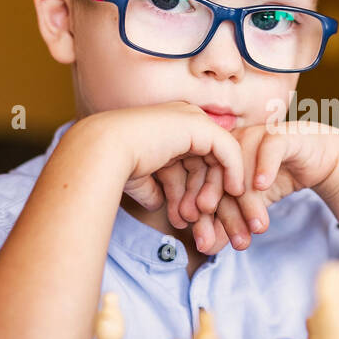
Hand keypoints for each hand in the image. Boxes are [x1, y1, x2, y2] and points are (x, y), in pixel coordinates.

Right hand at [87, 102, 246, 212]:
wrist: (105, 152)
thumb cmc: (115, 165)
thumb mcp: (140, 179)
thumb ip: (153, 188)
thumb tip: (158, 203)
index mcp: (165, 129)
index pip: (188, 161)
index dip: (186, 191)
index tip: (183, 217)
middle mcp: (180, 120)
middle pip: (203, 162)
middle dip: (199, 194)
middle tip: (193, 219)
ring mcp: (190, 119)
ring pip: (216, 159)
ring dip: (211, 191)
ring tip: (199, 216)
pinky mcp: (200, 125)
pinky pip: (228, 150)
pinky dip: (233, 172)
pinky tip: (232, 193)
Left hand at [185, 123, 338, 253]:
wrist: (317, 160)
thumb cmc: (279, 179)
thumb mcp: (252, 205)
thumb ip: (231, 222)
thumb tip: (206, 248)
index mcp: (217, 157)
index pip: (205, 190)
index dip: (205, 219)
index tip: (207, 245)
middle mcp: (231, 143)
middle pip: (221, 180)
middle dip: (228, 215)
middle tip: (238, 242)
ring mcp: (254, 134)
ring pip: (244, 167)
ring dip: (249, 200)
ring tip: (257, 226)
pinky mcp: (279, 133)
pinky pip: (269, 148)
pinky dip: (265, 167)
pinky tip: (263, 186)